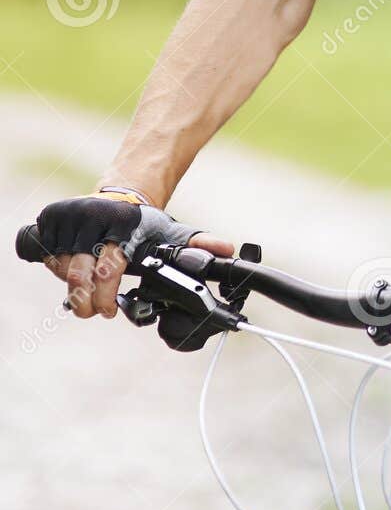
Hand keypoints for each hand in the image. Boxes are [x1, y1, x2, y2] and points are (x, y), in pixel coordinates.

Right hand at [37, 195, 233, 320]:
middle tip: (94, 312)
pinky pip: (47, 253)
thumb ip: (198, 244)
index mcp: (123, 226)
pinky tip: (71, 273)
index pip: (107, 266)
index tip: (109, 311)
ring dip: (72, 286)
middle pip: (78, 272)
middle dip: (85, 300)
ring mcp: (70, 218)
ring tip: (85, 297)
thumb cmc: (146, 225)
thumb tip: (225, 251)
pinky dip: (57, 266)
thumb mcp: (173, 234)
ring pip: (61, 265)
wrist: (122, 197)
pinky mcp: (52, 218)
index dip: (104, 294)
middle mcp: (94, 219)